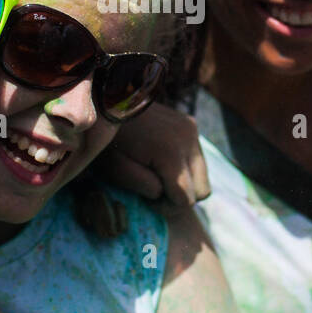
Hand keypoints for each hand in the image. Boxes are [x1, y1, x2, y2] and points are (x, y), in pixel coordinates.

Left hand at [94, 102, 211, 210]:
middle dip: (179, 197)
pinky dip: (185, 166)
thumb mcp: (117, 171)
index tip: (147, 200)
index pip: (186, 201)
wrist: (109, 103)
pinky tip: (162, 160)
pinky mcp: (191, 124)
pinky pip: (197, 158)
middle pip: (201, 191)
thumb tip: (168, 192)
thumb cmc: (108, 142)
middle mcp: (189, 139)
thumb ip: (146, 187)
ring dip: (184, 182)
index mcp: (171, 153)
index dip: (167, 208)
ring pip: (203, 176)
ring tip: (158, 175)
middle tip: (154, 190)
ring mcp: (192, 129)